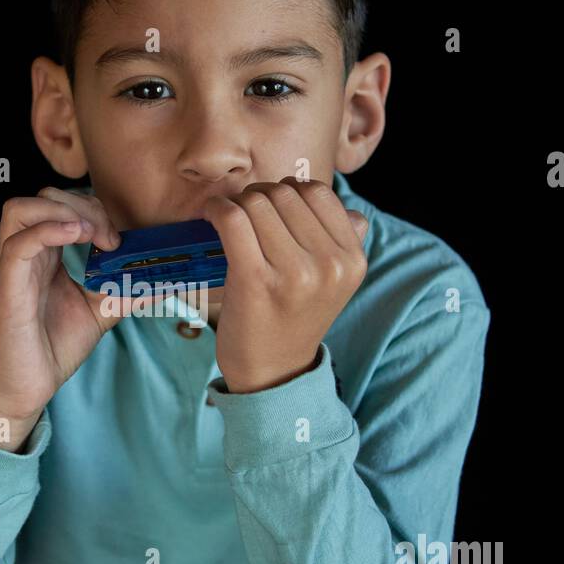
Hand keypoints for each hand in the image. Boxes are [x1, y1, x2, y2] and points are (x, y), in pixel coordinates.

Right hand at [0, 187, 161, 448]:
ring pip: (20, 209)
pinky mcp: (7, 285)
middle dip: (82, 206)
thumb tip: (165, 279)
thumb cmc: (54, 347)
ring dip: (62, 211)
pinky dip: (48, 230)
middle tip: (109, 238)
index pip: (61, 205)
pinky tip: (77, 237)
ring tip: (90, 235)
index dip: (92, 210)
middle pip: (42, 197)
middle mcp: (26, 254)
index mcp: (45, 254)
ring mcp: (13, 267)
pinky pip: (18, 243)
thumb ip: (124, 289)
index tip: (118, 240)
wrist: (29, 386)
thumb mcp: (99, 310)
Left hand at [202, 177, 369, 393]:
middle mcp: (329, 265)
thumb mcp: (334, 281)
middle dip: (260, 197)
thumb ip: (344, 240)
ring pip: (258, 202)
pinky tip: (211, 216)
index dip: (288, 192)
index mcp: (352, 260)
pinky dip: (217, 209)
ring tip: (229, 221)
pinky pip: (233, 219)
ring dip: (237, 204)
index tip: (271, 208)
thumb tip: (343, 206)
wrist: (273, 372)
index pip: (318, 193)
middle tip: (245, 217)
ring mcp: (295, 273)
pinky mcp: (256, 280)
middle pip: (284, 194)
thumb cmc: (294, 317)